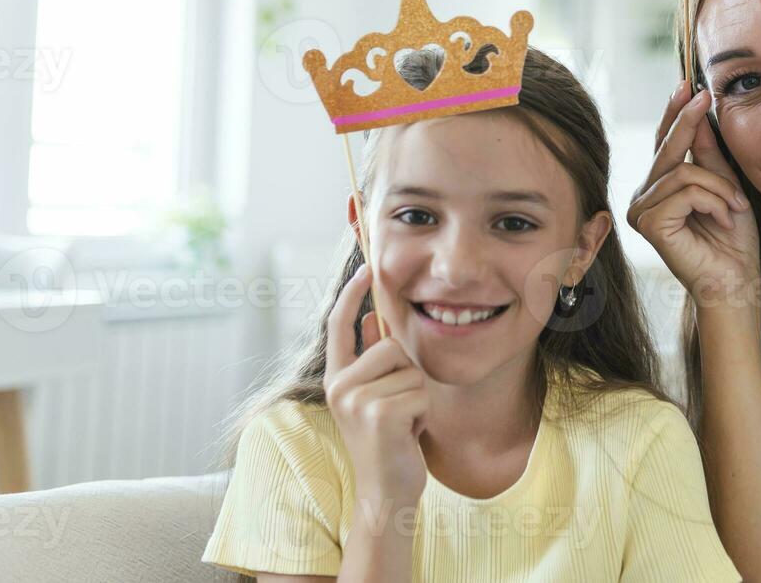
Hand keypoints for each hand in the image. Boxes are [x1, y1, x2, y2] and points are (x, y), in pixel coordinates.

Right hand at [325, 266, 428, 506]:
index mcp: (337, 378)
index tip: (367, 268)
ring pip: (410, 369)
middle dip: (408, 375)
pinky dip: (423, 413)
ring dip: (418, 396)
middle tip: (400, 409)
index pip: (339, 325)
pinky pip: (419, 392)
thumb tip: (374, 319)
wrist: (387, 493)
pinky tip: (409, 434)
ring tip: (404, 423)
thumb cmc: (389, 442)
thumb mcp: (378, 396)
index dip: (352, 294)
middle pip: (391, 346)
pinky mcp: (377, 414)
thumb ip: (372, 359)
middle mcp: (339, 386)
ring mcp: (355, 400)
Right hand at [627, 80, 760, 309]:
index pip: (664, 143)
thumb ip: (707, 152)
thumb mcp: (725, 184)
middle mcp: (643, 197)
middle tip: (703, 95)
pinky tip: (722, 220)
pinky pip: (686, 190)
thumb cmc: (732, 240)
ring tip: (734, 208)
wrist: (736, 281)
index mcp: (657, 188)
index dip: (674, 112)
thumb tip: (696, 109)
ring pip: (683, 171)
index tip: (687, 84)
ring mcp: (641, 211)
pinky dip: (713, 201)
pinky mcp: (649, 224)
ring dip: (719, 188)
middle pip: (667, 148)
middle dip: (689, 121)